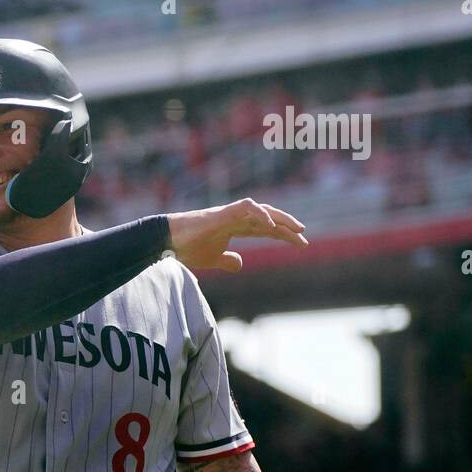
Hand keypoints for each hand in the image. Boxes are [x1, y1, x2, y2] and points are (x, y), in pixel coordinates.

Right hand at [167, 198, 307, 271]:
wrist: (167, 242)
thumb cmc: (186, 248)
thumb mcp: (212, 259)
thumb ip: (227, 260)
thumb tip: (240, 263)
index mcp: (233, 227)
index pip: (264, 228)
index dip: (282, 234)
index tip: (301, 244)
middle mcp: (234, 218)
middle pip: (267, 217)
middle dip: (286, 226)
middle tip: (304, 237)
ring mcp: (228, 214)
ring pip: (261, 209)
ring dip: (280, 217)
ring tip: (296, 229)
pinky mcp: (221, 213)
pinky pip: (246, 207)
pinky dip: (260, 213)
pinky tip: (270, 224)